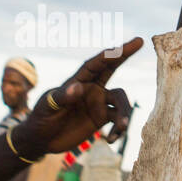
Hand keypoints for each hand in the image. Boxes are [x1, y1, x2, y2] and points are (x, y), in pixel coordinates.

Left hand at [16, 37, 143, 155]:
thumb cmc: (41, 118)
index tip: (125, 45)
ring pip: (120, 101)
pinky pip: (118, 120)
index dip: (111, 53)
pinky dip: (119, 129)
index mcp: (77, 80)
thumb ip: (61, 97)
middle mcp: (91, 88)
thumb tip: (78, 87)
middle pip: (112, 68)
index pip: (96, 64)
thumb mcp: (47, 107)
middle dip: (125, 54)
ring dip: (124, 114)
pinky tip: (111, 139)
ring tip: (121, 128)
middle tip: (140, 40)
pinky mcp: (102, 118)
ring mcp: (98, 103)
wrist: (42, 139)